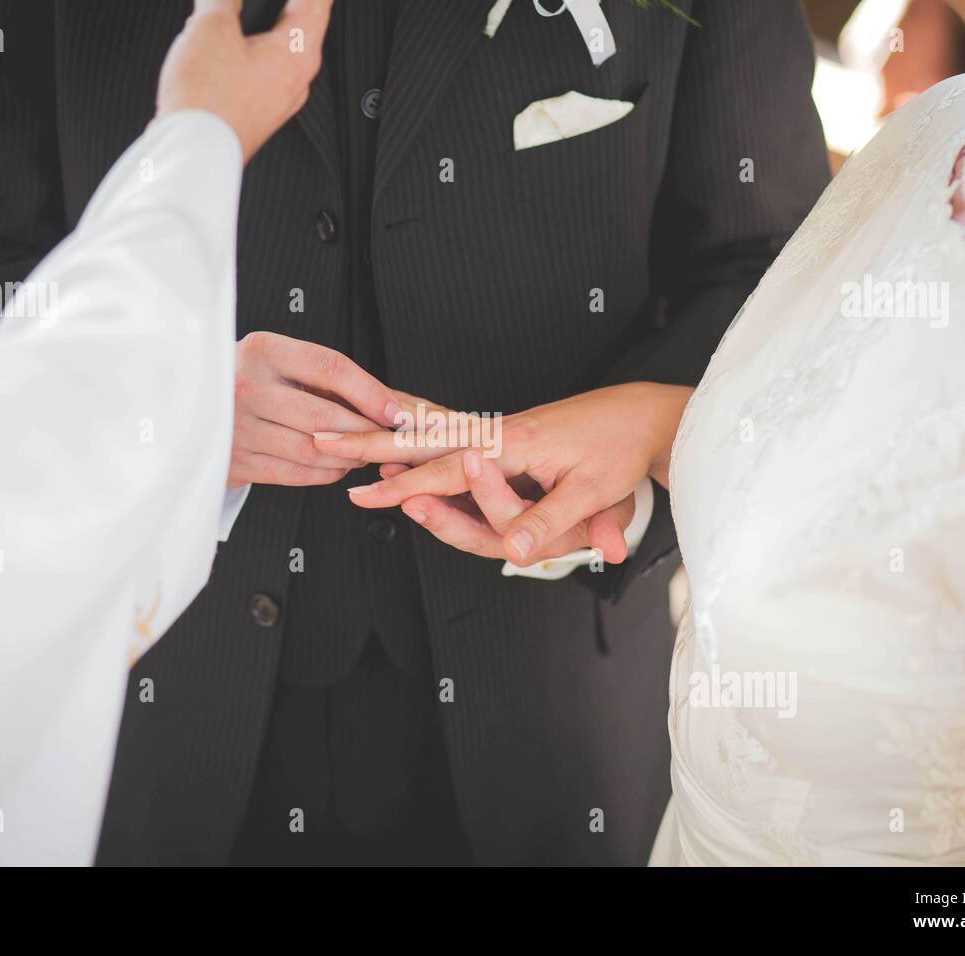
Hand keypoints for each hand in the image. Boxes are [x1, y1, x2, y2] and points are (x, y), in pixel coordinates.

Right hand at [155, 0, 331, 163]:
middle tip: (263, 2)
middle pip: (301, 24)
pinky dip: (249, 51)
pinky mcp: (257, 111)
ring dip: (263, 26)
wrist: (191, 151)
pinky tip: (224, 45)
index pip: (318, 2)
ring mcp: (278, 99)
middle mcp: (296, 79)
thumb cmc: (208, 104)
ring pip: (278, 49)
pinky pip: (261, 71)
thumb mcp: (210, 27)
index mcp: (300, 54)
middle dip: (286, 4)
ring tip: (237, 10)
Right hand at [230, 331, 399, 486]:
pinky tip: (337, 466)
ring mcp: (236, 426)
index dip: (370, 392)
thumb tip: (384, 404)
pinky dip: (325, 473)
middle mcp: (246, 385)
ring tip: (362, 452)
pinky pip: (293, 474)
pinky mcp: (233, 460)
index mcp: (263, 351)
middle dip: (364, 431)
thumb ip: (323, 377)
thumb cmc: (249, 378)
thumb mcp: (278, 360)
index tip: (394, 411)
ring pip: (312, 449)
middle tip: (384, 438)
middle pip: (324, 416)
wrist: (188, 402)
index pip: (330, 368)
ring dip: (347, 455)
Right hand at [314, 382, 690, 564]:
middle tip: (325, 441)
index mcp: (515, 444)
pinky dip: (419, 432)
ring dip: (387, 435)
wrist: (639, 415)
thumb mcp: (593, 492)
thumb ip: (550, 520)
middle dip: (372, 443)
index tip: (370, 493)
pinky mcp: (505, 431)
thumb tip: (515, 549)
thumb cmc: (618, 450)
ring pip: (431, 433)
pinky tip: (398, 435)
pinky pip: (451, 431)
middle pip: (423, 440)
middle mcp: (500, 431)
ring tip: (345, 436)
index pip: (447, 468)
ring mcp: (500, 429)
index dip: (405, 484)